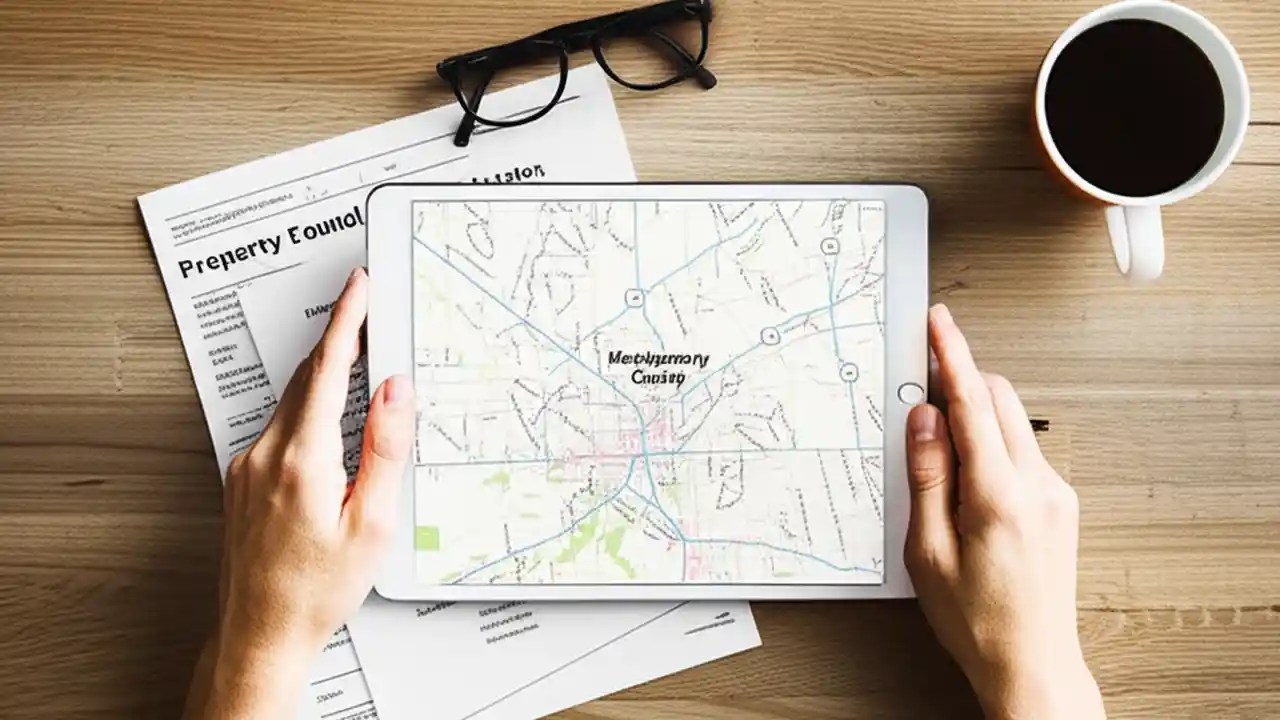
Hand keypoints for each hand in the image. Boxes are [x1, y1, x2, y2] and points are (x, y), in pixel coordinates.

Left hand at [185, 268, 414, 719]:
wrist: (260, 634)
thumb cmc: (317, 590)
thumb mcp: (372, 523)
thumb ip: (385, 448)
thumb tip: (394, 391)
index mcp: (302, 459)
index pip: (328, 370)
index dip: (347, 321)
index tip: (358, 287)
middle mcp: (265, 454)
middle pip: (307, 378)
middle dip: (337, 338)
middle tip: (363, 306)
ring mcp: (246, 466)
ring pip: (291, 403)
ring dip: (322, 377)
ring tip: (354, 360)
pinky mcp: (240, 480)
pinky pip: (278, 428)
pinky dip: (306, 410)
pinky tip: (326, 422)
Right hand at [904, 305, 1103, 719]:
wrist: (1032, 663)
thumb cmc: (977, 620)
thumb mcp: (927, 552)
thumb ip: (927, 477)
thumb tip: (925, 419)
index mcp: (999, 496)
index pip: (973, 404)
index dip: (952, 355)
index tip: (939, 322)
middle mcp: (1037, 486)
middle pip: (999, 400)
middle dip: (962, 381)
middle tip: (921, 387)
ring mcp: (1055, 494)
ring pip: (1012, 423)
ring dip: (975, 417)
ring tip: (937, 458)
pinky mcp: (1060, 504)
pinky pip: (1022, 452)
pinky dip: (991, 447)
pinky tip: (964, 484)